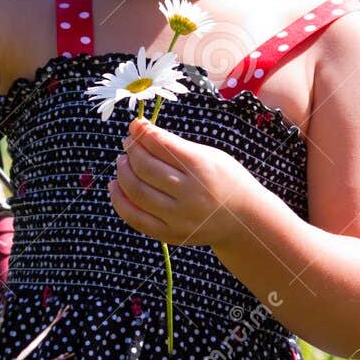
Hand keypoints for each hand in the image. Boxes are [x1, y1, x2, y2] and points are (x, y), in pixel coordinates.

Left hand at [109, 114, 253, 245]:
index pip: (161, 145)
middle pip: (145, 168)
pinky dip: (119, 200)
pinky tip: (115, 186)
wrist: (244, 220)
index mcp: (202, 168)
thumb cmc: (224, 180)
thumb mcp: (208, 155)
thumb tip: (137, 129)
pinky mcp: (170, 235)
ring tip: (122, 162)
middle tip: (128, 144)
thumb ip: (174, 145)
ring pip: (136, 192)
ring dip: (122, 173)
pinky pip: (135, 218)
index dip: (142, 133)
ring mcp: (179, 218)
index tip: (134, 125)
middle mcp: (190, 194)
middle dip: (131, 151)